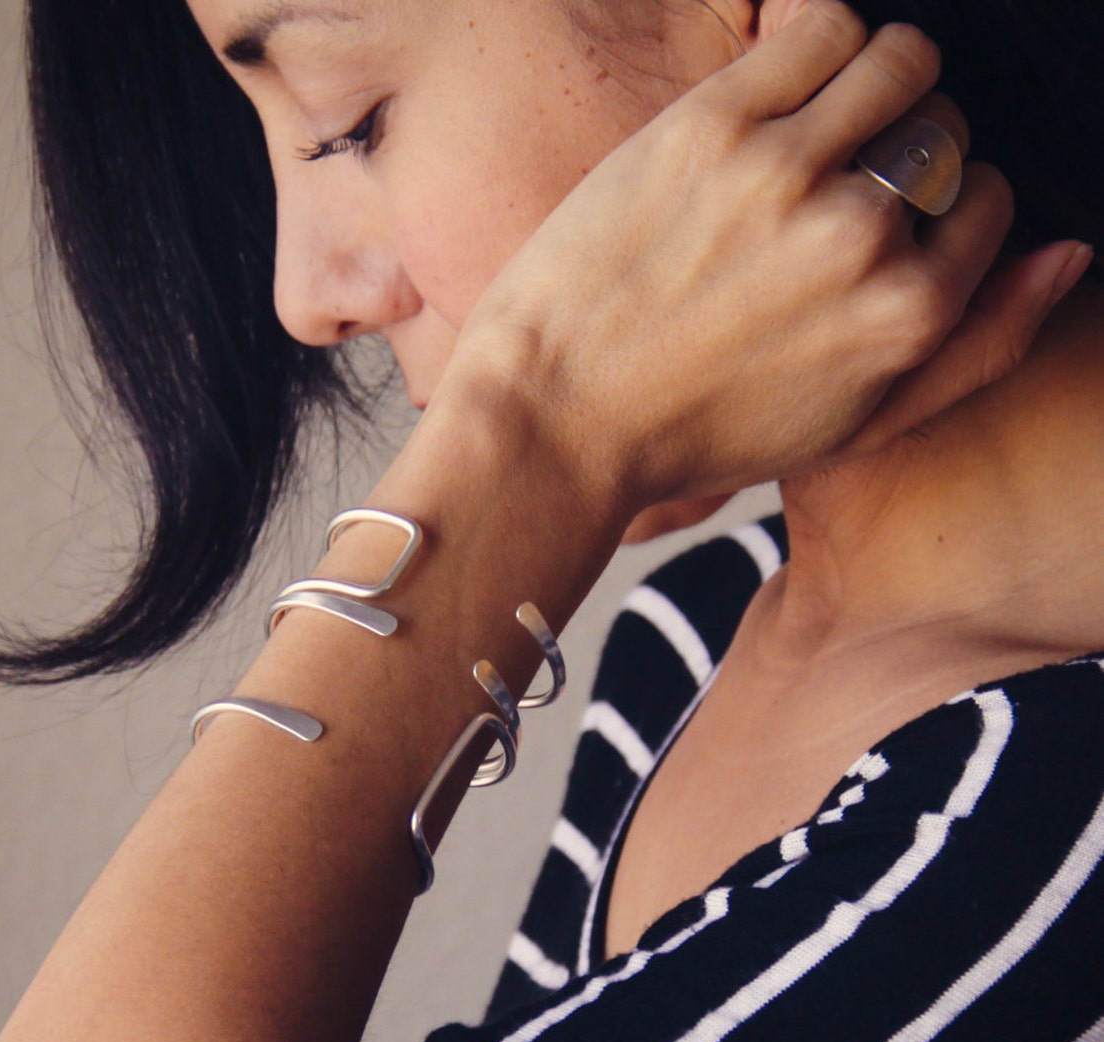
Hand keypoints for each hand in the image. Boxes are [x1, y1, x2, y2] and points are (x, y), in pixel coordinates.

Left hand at [442, 0, 1086, 517]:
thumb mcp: (852, 429)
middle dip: (900, 152)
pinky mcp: (714, 128)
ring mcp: (788, 175)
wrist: (556, 422)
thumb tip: (1068, 253)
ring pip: (900, 62)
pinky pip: (824, 27)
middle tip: (825, 190)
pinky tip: (779, 93)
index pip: (984, 203)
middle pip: (944, 131)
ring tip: (813, 130)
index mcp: (907, 316)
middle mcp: (862, 239)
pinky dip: (821, 42)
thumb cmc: (695, 433)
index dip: (933, 211)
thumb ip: (976, 350)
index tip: (873, 228)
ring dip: (873, 83)